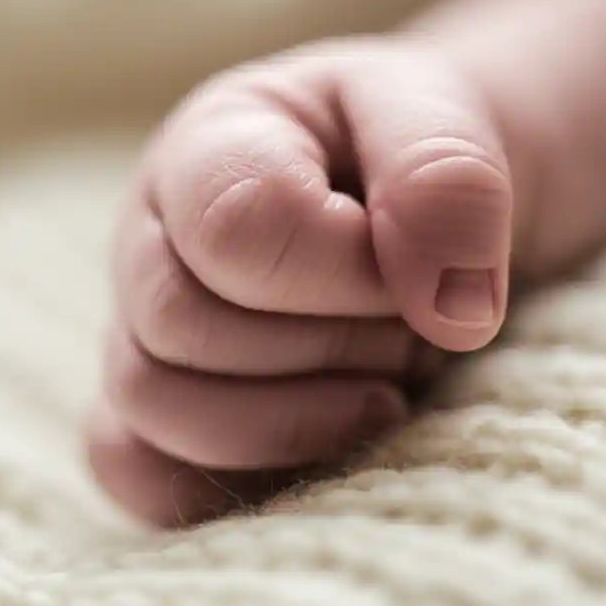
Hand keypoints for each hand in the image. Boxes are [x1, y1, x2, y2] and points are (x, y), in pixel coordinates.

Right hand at [91, 39, 514, 524]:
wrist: (441, 209)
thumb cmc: (431, 157)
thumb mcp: (460, 121)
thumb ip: (449, 184)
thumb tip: (446, 309)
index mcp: (211, 144)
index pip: (232, 228)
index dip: (346, 272)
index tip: (420, 275)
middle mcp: (156, 238)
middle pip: (181, 326)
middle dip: (330, 346)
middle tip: (413, 332)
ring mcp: (146, 333)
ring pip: (150, 408)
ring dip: (299, 422)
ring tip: (389, 389)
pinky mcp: (162, 421)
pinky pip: (144, 478)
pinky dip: (243, 484)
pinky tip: (337, 451)